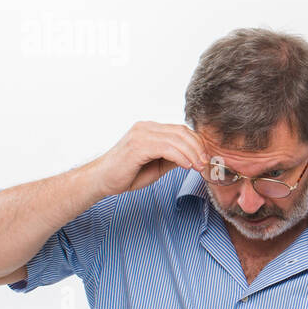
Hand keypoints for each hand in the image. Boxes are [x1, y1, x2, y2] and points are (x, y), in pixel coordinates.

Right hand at [89, 122, 209, 196]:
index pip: (181, 130)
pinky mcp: (137, 146)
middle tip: (205, 162)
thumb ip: (173, 158)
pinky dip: (181, 157)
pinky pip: (167, 148)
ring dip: (192, 154)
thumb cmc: (126, 174)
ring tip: (199, 167)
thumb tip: (194, 157)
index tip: (206, 157)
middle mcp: (145, 127)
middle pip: (181, 131)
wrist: (101, 181)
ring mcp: (141, 135)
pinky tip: (187, 166)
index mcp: (150, 129)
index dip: (197, 142)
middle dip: (198, 147)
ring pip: (176, 139)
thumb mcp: (157, 165)